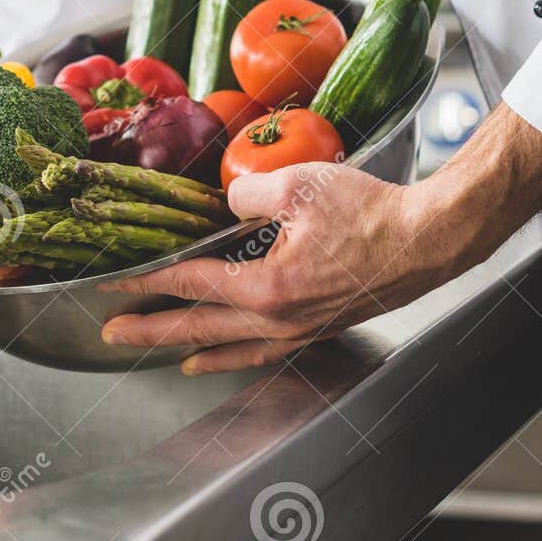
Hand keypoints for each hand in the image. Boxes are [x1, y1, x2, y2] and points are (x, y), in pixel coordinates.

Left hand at [99, 104, 541, 374]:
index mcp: (266, 288)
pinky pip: (265, 350)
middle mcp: (278, 319)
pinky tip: (228, 354)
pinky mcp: (321, 326)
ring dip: (192, 347)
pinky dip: (236, 355)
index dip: (147, 283)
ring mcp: (301, 329)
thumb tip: (225, 204)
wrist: (430, 239)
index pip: (190, 284)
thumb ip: (245, 193)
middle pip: (200, 328)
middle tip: (114, 332)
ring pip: (232, 347)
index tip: (112, 286)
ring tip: (164, 353)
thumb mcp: (297, 185)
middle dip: (152, 329)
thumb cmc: (372, 212)